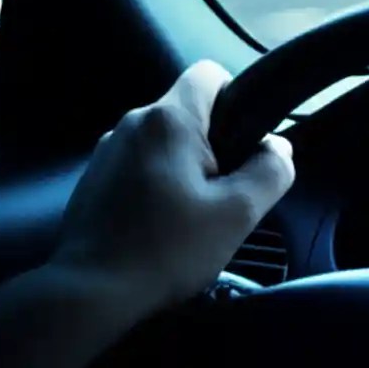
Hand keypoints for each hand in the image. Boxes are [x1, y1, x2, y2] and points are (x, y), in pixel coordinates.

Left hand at [50, 60, 294, 314]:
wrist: (90, 293)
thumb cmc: (164, 251)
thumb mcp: (237, 214)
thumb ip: (271, 171)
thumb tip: (278, 149)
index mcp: (168, 119)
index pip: (210, 73)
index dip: (238, 97)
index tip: (245, 141)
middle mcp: (132, 124)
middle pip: (190, 113)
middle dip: (214, 145)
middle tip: (225, 194)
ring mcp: (107, 152)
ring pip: (165, 143)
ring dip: (185, 169)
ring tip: (192, 217)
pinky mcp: (94, 180)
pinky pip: (140, 167)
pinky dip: (157, 187)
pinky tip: (161, 227)